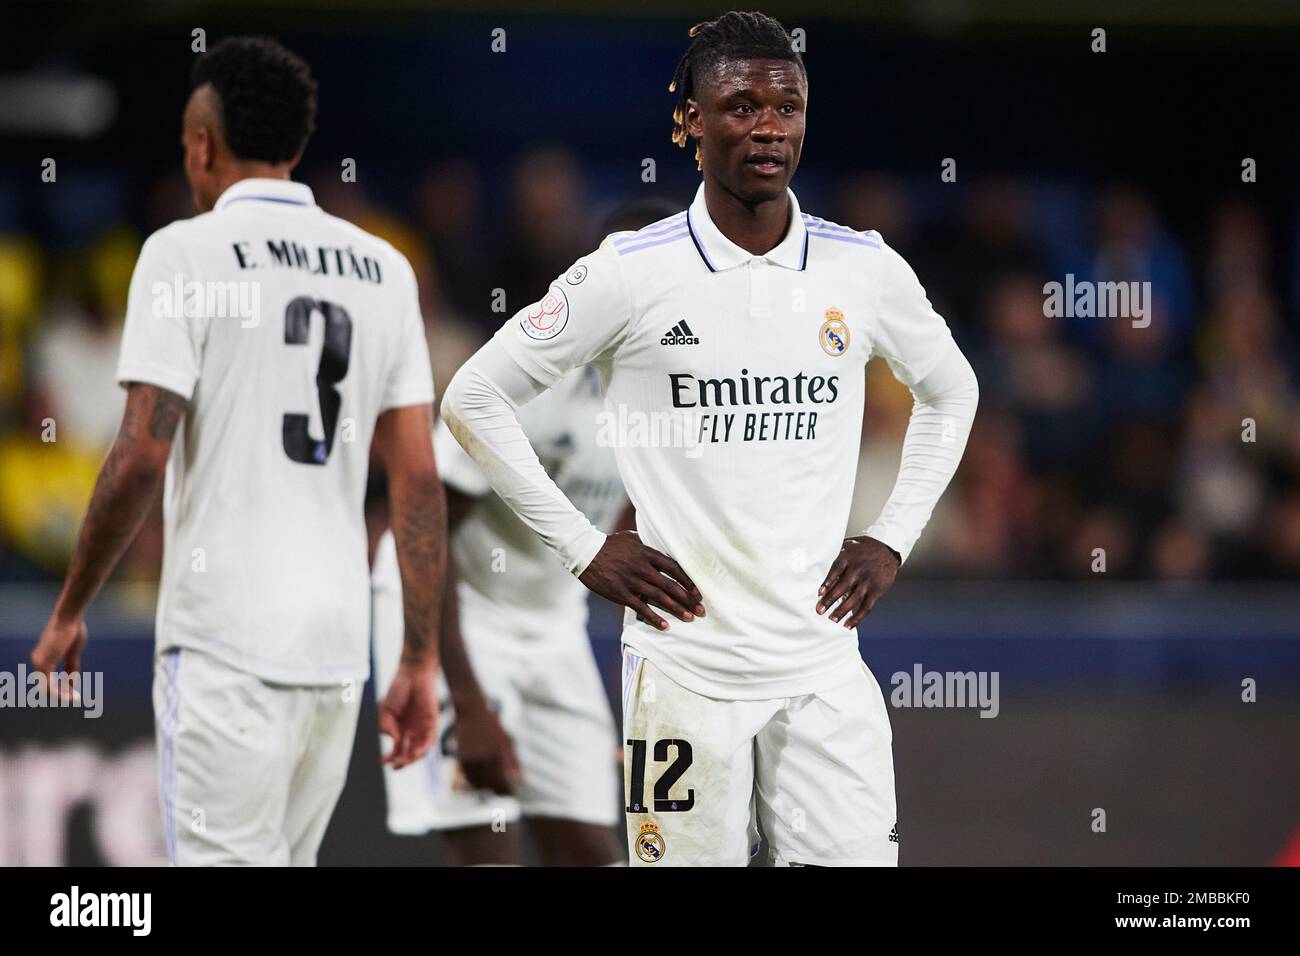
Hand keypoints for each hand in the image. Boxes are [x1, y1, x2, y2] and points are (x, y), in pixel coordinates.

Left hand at [32, 613, 87, 701]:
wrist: (70, 617)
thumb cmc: (73, 630)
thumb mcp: (73, 652)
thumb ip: (71, 667)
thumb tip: (71, 684)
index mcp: (43, 658)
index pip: (47, 679)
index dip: (60, 688)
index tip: (74, 694)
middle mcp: (37, 661)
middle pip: (45, 686)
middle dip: (60, 694)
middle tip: (74, 699)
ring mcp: (38, 662)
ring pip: (46, 688)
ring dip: (60, 696)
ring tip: (73, 699)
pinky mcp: (44, 664)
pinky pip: (49, 685)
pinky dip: (59, 692)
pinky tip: (69, 695)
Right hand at [378, 661, 437, 768]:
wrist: (412, 675)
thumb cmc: (398, 691)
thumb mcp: (386, 713)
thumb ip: (387, 729)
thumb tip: (395, 743)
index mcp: (401, 730)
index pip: (398, 750)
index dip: (390, 758)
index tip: (382, 761)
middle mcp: (413, 731)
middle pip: (410, 754)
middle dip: (402, 762)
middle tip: (394, 766)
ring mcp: (423, 728)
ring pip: (420, 750)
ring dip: (412, 759)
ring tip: (402, 761)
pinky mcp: (432, 722)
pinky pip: (430, 740)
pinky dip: (423, 749)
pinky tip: (414, 753)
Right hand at [453, 699, 522, 794]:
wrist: (471, 714)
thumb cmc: (493, 728)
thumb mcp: (508, 742)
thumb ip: (514, 763)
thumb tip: (520, 782)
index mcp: (498, 754)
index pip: (503, 782)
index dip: (508, 790)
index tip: (511, 792)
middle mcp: (484, 758)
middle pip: (491, 785)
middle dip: (498, 789)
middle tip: (505, 790)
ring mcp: (472, 759)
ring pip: (479, 784)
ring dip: (486, 787)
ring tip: (494, 783)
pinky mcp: (462, 759)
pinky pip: (470, 778)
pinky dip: (476, 781)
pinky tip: (483, 777)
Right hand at [578, 531, 703, 630]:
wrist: (586, 553)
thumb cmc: (610, 544)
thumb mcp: (632, 538)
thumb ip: (648, 544)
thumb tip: (662, 546)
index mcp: (647, 553)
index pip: (674, 568)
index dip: (688, 581)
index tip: (698, 592)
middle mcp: (642, 568)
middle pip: (671, 585)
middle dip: (688, 599)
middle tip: (701, 611)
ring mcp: (632, 581)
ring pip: (659, 598)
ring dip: (676, 609)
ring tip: (689, 618)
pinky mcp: (621, 593)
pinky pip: (641, 607)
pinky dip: (654, 617)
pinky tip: (665, 626)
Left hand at [816, 535, 900, 628]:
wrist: (887, 550)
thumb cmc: (862, 549)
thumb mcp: (848, 545)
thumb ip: (834, 553)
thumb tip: (814, 560)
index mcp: (848, 559)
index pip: (836, 571)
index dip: (827, 582)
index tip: (819, 593)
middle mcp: (858, 571)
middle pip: (842, 587)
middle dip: (830, 600)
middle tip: (819, 611)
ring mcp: (867, 582)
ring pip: (853, 600)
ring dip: (842, 611)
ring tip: (832, 619)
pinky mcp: (876, 592)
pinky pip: (866, 607)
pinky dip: (857, 618)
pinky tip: (848, 625)